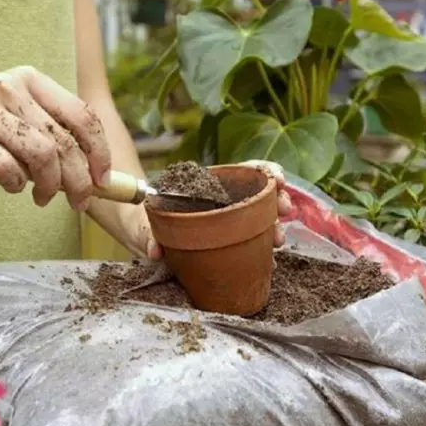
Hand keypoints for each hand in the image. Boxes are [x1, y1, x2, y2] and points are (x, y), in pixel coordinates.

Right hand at [0, 66, 110, 208]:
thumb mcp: (17, 115)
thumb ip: (50, 135)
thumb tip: (91, 175)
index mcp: (33, 81)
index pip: (83, 116)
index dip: (100, 152)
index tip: (103, 180)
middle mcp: (12, 88)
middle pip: (65, 143)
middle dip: (79, 181)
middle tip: (77, 202)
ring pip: (41, 155)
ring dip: (50, 185)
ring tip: (43, 198)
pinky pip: (4, 166)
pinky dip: (15, 183)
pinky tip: (12, 187)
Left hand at [127, 160, 292, 260]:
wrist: (141, 236)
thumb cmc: (143, 221)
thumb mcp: (142, 225)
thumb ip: (147, 235)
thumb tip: (154, 251)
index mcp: (205, 186)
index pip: (241, 171)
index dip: (263, 170)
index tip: (278, 178)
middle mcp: (220, 201)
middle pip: (256, 194)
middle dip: (276, 199)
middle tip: (285, 210)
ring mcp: (225, 221)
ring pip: (257, 218)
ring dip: (274, 224)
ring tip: (279, 239)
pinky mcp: (226, 242)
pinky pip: (250, 239)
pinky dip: (263, 244)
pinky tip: (271, 255)